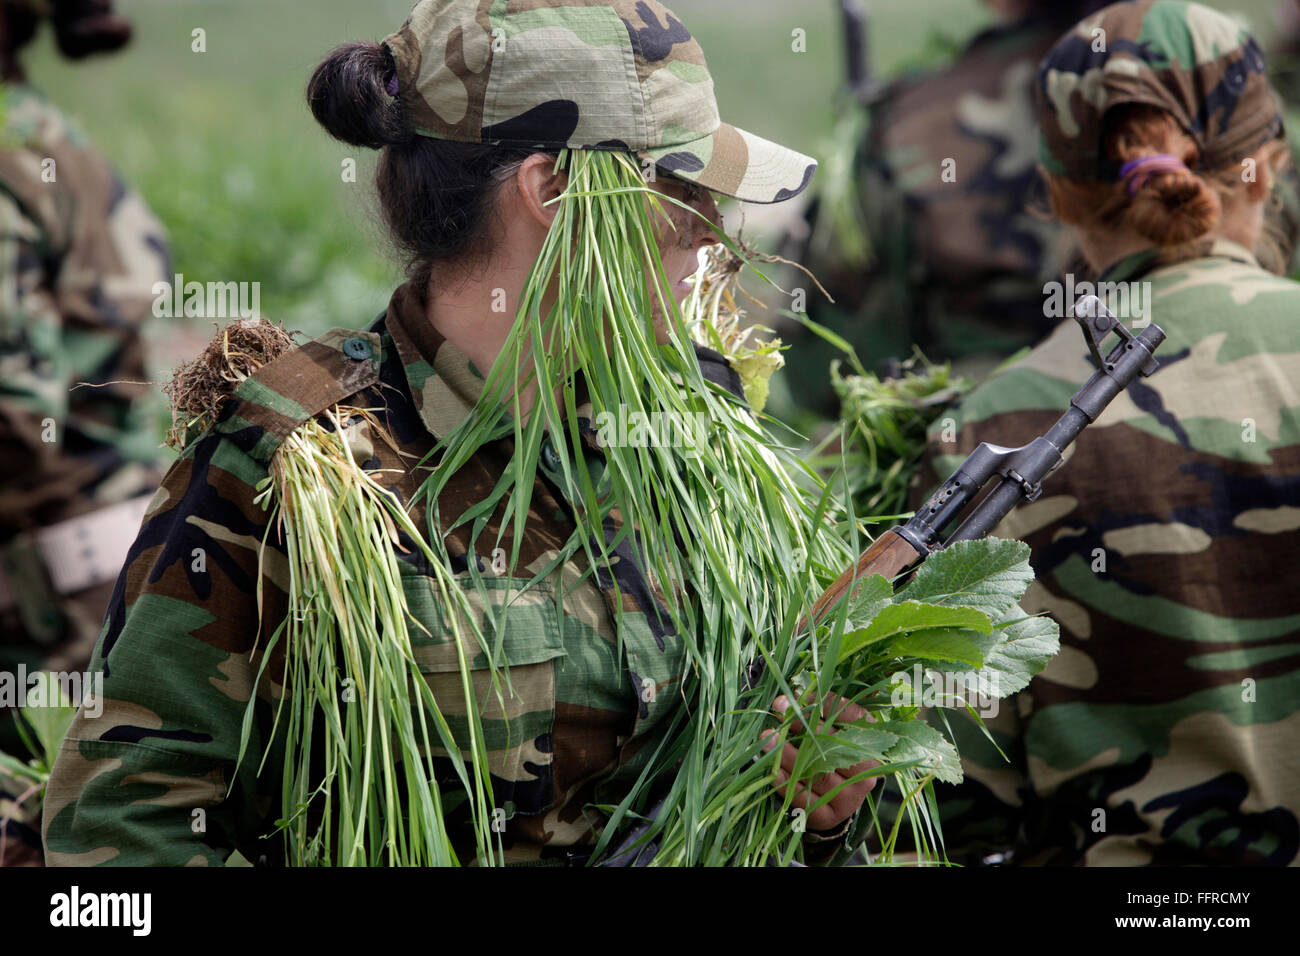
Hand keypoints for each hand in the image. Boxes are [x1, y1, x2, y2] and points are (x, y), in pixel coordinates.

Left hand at [760, 693, 878, 832]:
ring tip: (768, 738)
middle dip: (803, 725)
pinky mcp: (829, 815)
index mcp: (873, 745)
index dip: (826, 704)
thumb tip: (798, 692)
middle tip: (780, 709)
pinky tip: (772, 770)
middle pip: (833, 746)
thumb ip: (827, 711)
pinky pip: (805, 798)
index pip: (854, 718)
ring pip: (816, 773)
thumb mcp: (841, 731)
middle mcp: (866, 772)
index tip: (798, 695)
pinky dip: (786, 783)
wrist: (840, 799)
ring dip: (788, 754)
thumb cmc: (837, 754)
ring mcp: (849, 797)